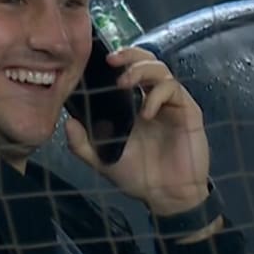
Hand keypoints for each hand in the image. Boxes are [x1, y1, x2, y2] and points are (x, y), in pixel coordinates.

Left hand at [64, 47, 210, 216]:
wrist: (168, 198)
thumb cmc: (139, 177)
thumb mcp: (103, 161)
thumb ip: (83, 145)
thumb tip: (66, 121)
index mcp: (134, 106)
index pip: (128, 70)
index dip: (118, 60)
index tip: (99, 59)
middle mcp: (153, 99)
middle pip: (146, 61)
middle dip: (130, 55)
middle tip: (112, 61)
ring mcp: (172, 104)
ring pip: (161, 70)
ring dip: (142, 70)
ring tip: (125, 83)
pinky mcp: (188, 111)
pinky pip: (174, 90)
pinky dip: (157, 95)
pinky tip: (146, 112)